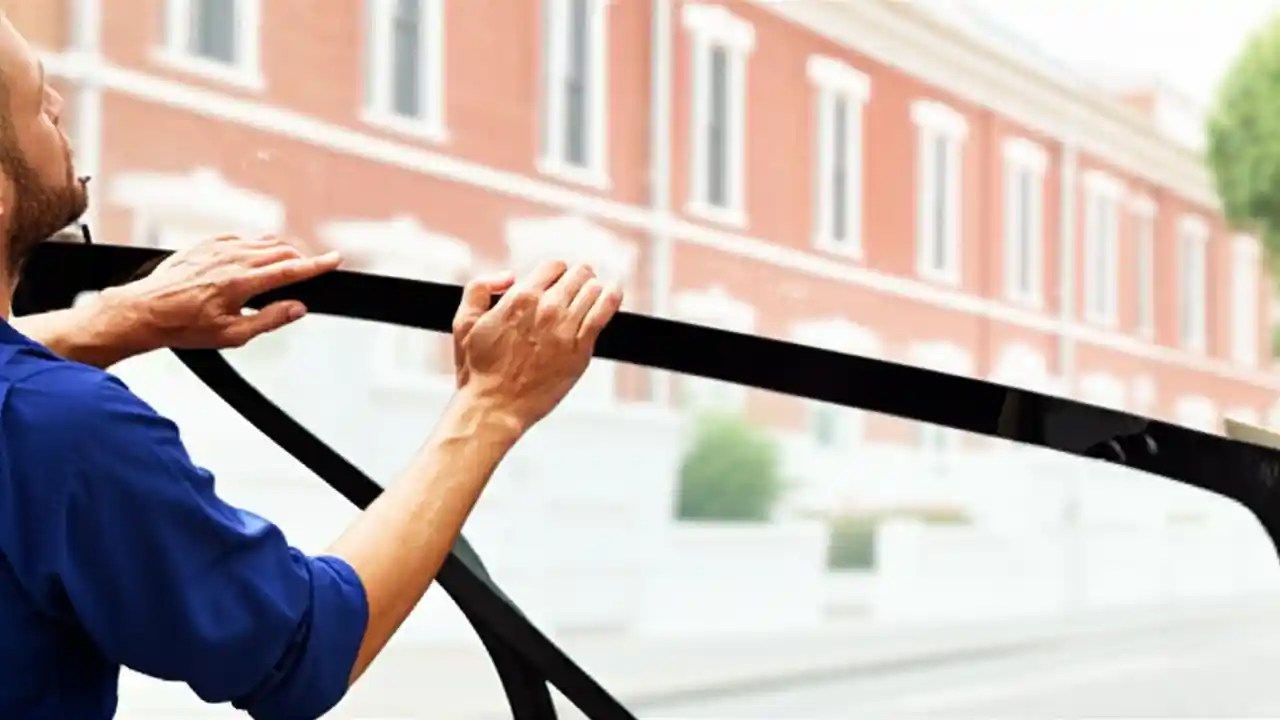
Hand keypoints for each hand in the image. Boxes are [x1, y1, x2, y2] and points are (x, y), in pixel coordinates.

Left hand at [100, 235, 341, 352]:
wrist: (143, 311)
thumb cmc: (182, 326)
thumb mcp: (231, 335)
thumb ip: (269, 320)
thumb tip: (297, 308)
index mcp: (242, 283)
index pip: (291, 270)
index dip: (317, 264)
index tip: (336, 259)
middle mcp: (232, 259)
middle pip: (281, 251)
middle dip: (302, 259)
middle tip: (311, 270)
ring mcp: (217, 248)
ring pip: (262, 241)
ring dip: (281, 251)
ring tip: (286, 266)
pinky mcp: (205, 244)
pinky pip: (241, 238)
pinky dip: (256, 246)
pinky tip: (255, 258)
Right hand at [450, 260, 621, 433]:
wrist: (494, 407)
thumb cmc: (478, 370)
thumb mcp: (464, 322)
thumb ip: (479, 288)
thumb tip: (508, 276)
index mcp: (519, 298)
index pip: (554, 267)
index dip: (557, 271)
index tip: (558, 279)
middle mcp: (546, 309)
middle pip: (577, 276)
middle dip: (580, 275)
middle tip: (582, 279)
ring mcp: (566, 329)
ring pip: (592, 291)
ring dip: (594, 287)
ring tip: (595, 289)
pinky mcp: (581, 350)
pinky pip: (603, 314)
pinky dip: (611, 297)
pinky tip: (614, 291)